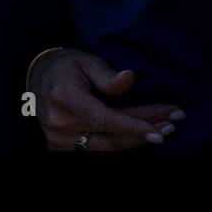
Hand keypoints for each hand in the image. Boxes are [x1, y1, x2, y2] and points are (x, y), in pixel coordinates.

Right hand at [30, 48, 185, 150]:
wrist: (39, 77)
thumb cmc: (67, 66)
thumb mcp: (87, 61)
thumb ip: (108, 76)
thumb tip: (130, 79)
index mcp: (64, 98)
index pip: (104, 119)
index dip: (134, 125)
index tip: (160, 127)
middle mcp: (59, 124)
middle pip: (110, 136)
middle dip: (143, 131)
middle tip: (173, 122)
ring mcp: (58, 140)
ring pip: (106, 148)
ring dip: (136, 139)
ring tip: (163, 128)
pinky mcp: (61, 148)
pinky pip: (97, 150)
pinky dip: (121, 143)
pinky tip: (141, 135)